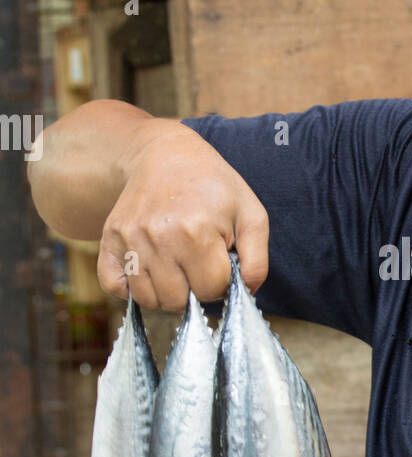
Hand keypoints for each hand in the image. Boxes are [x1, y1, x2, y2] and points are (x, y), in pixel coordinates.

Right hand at [96, 126, 268, 310]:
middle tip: (197, 263)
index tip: (218, 261)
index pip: (211, 290)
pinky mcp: (110, 238)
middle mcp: (159, 238)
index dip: (219, 281)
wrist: (167, 155)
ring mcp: (130, 238)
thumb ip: (256, 260)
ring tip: (176, 266)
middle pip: (178, 301)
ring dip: (165, 292)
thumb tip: (246, 293)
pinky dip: (131, 288)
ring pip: (148, 300)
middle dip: (193, 289)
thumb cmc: (214, 187)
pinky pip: (114, 286)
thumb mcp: (250, 215)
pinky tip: (150, 270)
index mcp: (197, 232)